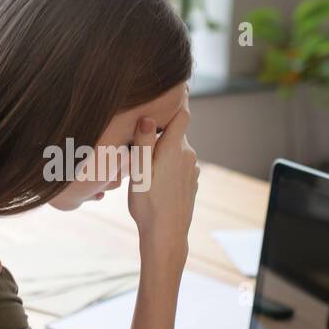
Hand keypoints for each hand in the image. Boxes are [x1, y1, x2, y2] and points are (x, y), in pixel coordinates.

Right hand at [126, 105, 198, 263]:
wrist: (166, 235)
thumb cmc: (148, 204)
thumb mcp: (139, 172)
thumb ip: (143, 142)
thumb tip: (148, 116)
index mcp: (174, 148)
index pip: (182, 114)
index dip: (176, 102)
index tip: (168, 92)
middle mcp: (188, 155)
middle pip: (174, 133)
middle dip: (158, 133)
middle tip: (136, 140)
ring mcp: (191, 169)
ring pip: (176, 150)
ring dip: (162, 151)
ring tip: (142, 164)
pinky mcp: (191, 181)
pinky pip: (178, 164)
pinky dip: (167, 165)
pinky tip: (154, 179)